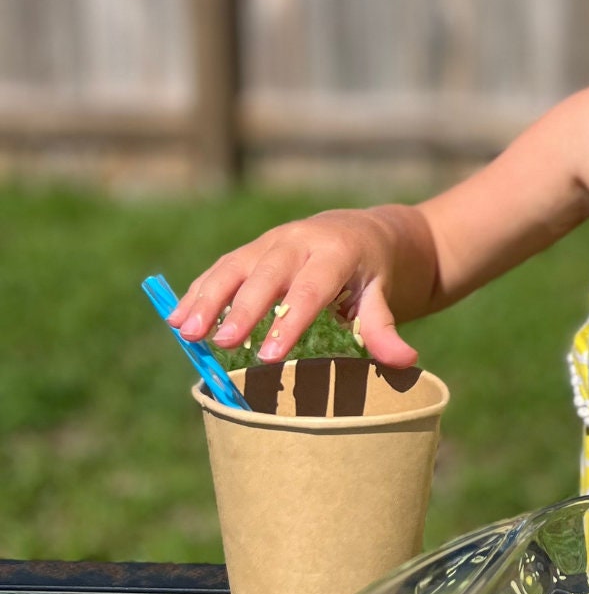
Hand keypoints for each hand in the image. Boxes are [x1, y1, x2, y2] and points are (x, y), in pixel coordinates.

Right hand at [167, 210, 418, 367]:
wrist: (370, 232)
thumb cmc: (377, 272)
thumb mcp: (386, 295)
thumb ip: (386, 328)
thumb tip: (407, 360)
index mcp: (336, 251)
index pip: (311, 288)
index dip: (290, 321)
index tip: (269, 356)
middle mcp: (300, 240)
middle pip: (267, 274)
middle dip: (242, 308)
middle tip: (220, 343)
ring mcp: (273, 240)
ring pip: (235, 266)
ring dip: (207, 297)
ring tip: (184, 331)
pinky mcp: (255, 249)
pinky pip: (223, 267)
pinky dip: (198, 289)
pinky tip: (176, 317)